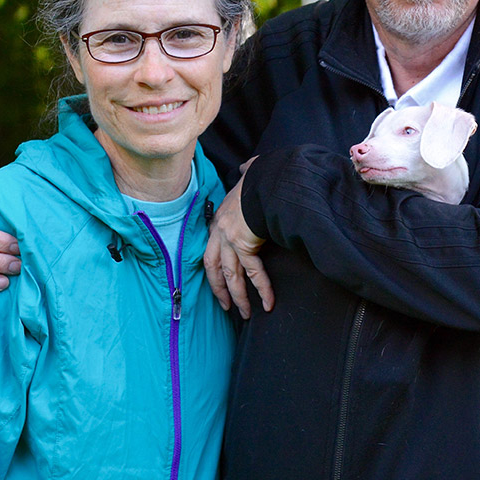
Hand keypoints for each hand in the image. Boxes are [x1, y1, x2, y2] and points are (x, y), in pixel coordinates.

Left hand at [204, 158, 272, 319]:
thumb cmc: (260, 175)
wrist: (266, 176)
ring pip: (231, 275)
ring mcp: (230, 237)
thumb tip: (249, 166)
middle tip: (227, 306)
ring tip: (245, 314)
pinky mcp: (244, 243)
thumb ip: (246, 173)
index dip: (214, 268)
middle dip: (220, 289)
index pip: (211, 249)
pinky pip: (252, 272)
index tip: (219, 282)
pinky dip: (261, 288)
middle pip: (214, 267)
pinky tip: (268, 303)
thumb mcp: (248, 174)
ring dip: (239, 297)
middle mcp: (220, 230)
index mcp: (219, 218)